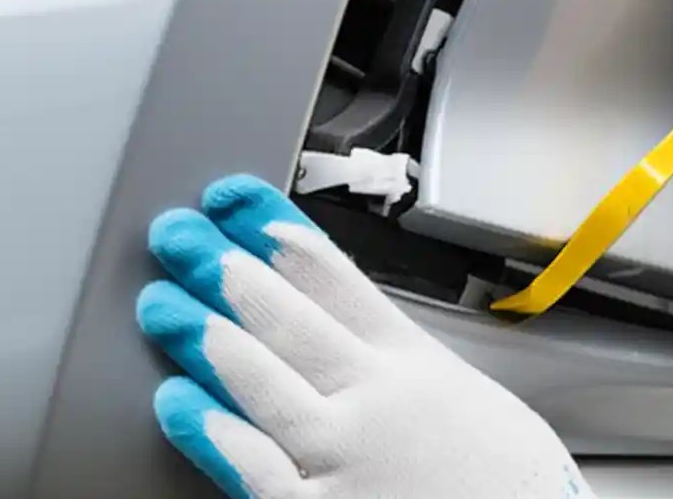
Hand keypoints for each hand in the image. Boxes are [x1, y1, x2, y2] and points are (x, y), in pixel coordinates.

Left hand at [137, 175, 594, 498]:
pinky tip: (177, 403)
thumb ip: (406, 361)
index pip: (332, 276)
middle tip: (177, 231)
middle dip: (224, 267)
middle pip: (287, 317)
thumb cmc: (512, 482)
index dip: (273, 231)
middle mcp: (377, 398)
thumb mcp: (469, 395)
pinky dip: (213, 433)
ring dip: (204, 335)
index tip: (232, 200)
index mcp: (414, 360)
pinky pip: (257, 470)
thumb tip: (358, 328)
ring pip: (262, 380)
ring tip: (160, 299)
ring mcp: (347, 456)